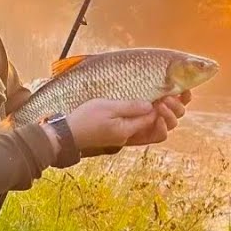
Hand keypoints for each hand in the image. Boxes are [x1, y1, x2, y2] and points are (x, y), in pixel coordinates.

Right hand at [63, 90, 180, 150]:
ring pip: (146, 129)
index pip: (153, 119)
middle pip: (154, 129)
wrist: (67, 134)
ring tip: (153, 100)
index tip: (162, 93)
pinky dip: (142, 119)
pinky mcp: (116, 135)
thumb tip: (150, 105)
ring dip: (152, 116)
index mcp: (127, 130)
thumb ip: (130, 107)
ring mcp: (122, 138)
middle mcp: (128, 137)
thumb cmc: (84, 119)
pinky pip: (136, 128)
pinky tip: (138, 107)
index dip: (160, 106)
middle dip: (162, 114)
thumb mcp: (107, 107)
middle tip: (162, 98)